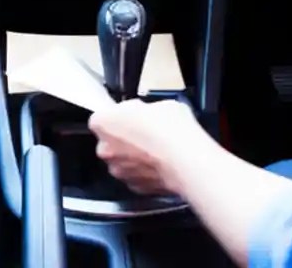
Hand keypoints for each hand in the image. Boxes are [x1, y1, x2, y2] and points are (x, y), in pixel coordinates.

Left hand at [88, 99, 211, 195]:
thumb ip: (143, 110)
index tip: (134, 115)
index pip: (104, 116)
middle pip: (111, 141)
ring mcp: (119, 171)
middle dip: (126, 137)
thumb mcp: (160, 104)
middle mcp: (106, 149)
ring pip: (123, 161)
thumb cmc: (172, 131)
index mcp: (103, 122)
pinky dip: (146, 172)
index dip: (121, 115)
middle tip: (149, 132)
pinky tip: (163, 164)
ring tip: (159, 149)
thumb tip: (147, 113)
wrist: (188, 162)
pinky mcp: (135, 187)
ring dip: (136, 156)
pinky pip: (137, 176)